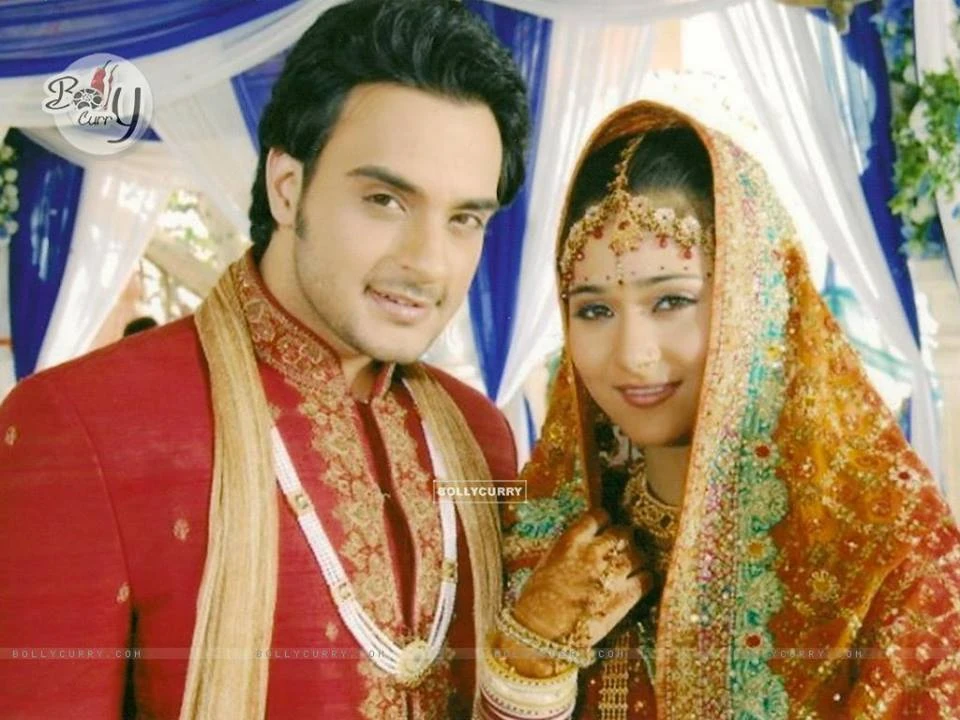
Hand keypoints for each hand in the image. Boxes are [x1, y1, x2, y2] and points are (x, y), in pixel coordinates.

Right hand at [495, 509, 651, 676]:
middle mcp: (594, 552)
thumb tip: (589, 544)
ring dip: (635, 559)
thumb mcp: (549, 562)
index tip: (605, 529)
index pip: (599, 515)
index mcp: (571, 540)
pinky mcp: (625, 597)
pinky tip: (636, 585)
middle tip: (619, 550)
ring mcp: (611, 574)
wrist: (540, 633)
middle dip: (622, 540)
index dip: (604, 522)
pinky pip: (647, 579)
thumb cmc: (537, 600)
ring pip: (638, 554)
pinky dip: (644, 579)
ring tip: (629, 568)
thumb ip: (572, 549)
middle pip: (623, 532)